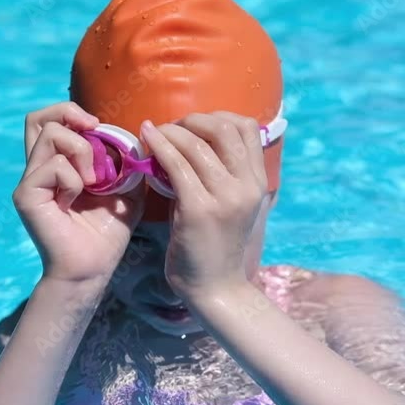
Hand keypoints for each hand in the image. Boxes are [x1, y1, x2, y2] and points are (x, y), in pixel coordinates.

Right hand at [14, 102, 143, 282]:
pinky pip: (54, 166)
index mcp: (57, 164)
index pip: (50, 120)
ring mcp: (30, 181)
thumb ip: (126, 162)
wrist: (92, 268)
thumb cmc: (105, 233)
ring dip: (82, 151)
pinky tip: (75, 200)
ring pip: (50, 135)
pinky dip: (74, 178)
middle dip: (69, 114)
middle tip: (93, 131)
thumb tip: (132, 136)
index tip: (99, 128)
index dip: (74, 113)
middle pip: (37, 118)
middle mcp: (39, 168)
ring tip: (92, 181)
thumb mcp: (125, 191)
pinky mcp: (26, 195)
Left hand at [140, 112, 268, 298]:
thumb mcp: (232, 204)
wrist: (215, 288)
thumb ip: (226, 174)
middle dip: (192, 120)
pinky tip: (146, 140)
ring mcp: (224, 197)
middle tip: (172, 129)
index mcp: (258, 182)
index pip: (246, 127)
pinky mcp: (198, 210)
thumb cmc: (217, 245)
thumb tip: (198, 139)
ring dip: (170, 131)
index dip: (217, 117)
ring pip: (195, 143)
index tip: (194, 127)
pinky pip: (175, 165)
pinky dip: (158, 146)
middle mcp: (246, 185)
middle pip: (223, 127)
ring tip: (154, 134)